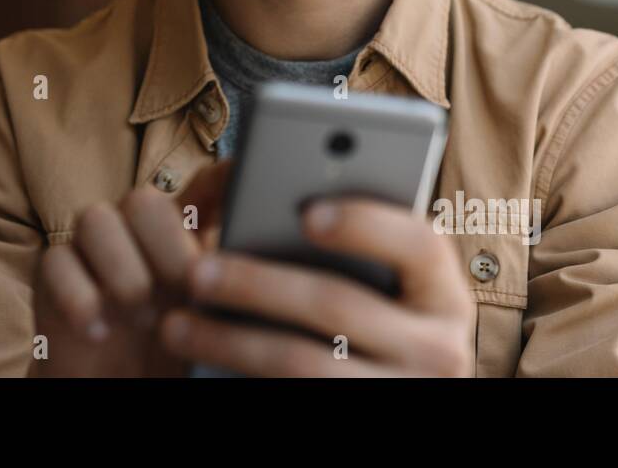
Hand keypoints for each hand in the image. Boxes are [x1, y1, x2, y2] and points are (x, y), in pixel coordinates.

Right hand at [27, 161, 231, 376]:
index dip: (218, 180)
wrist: (110, 387)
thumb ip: (216, 277)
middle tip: (185, 291)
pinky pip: (56, 260)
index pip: (199, 191)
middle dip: (168, 245)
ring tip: (143, 319)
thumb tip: (242, 258)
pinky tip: (100, 332)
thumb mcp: (203, 316)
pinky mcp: (50, 275)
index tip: (240, 177)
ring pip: (95, 219)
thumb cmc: (163, 352)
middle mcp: (131, 231)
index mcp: (176, 236)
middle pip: (142, 200)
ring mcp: (88, 249)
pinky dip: (81, 298)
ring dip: (125, 271)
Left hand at [156, 197, 472, 376]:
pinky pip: (294, 400)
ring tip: (175, 324)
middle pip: (339, 306)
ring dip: (231, 341)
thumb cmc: (372, 323)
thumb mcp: (382, 287)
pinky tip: (198, 366)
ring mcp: (404, 393)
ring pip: (305, 365)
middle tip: (195, 272)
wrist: (390, 398)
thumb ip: (344, 241)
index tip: (307, 211)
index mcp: (442, 293)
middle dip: (259, 285)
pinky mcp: (364, 426)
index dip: (366, 223)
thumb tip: (263, 190)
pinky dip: (240, 378)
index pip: (419, 244)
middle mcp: (438, 349)